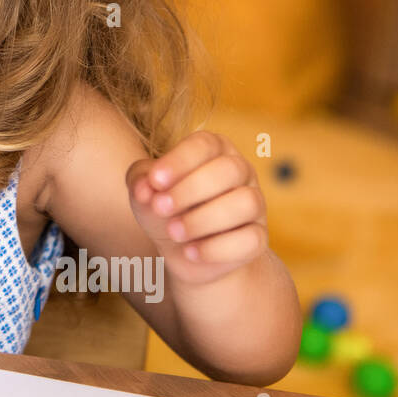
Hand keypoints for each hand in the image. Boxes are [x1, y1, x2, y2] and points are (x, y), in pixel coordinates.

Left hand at [126, 130, 268, 286]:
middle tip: (160, 208)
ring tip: (173, 232)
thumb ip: (140, 180)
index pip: (204, 145)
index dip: (179, 161)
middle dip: (190, 189)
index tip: (155, 181)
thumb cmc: (164, 208)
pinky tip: (190, 252)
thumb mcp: (145, 190)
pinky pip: (251, 239)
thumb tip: (144, 188)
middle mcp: (240, 171)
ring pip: (246, 203)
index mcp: (213, 149)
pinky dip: (217, 248)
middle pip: (229, 170)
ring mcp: (254, 204)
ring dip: (204, 219)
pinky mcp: (257, 237)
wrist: (183, 250)